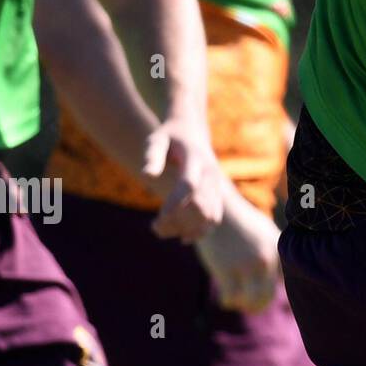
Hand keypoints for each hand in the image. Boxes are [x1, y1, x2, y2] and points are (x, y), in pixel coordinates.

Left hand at [144, 119, 223, 242]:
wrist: (193, 131)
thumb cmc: (169, 137)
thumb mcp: (156, 140)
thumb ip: (152, 156)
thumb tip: (147, 176)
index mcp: (196, 159)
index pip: (189, 186)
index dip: (175, 204)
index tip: (157, 218)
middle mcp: (210, 174)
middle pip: (203, 207)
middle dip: (178, 222)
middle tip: (155, 225)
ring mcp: (217, 185)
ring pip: (211, 218)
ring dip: (187, 230)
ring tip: (161, 229)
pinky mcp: (218, 194)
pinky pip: (214, 219)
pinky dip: (197, 231)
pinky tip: (177, 234)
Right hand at [194, 187, 280, 314]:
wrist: (219, 209)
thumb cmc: (242, 222)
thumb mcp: (265, 232)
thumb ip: (275, 252)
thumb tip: (282, 277)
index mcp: (277, 250)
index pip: (285, 283)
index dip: (273, 292)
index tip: (264, 294)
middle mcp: (265, 258)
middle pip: (266, 296)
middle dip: (258, 304)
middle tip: (250, 304)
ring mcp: (246, 265)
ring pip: (249, 301)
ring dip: (242, 304)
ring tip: (237, 299)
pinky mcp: (226, 269)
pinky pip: (231, 298)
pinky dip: (228, 301)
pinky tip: (226, 296)